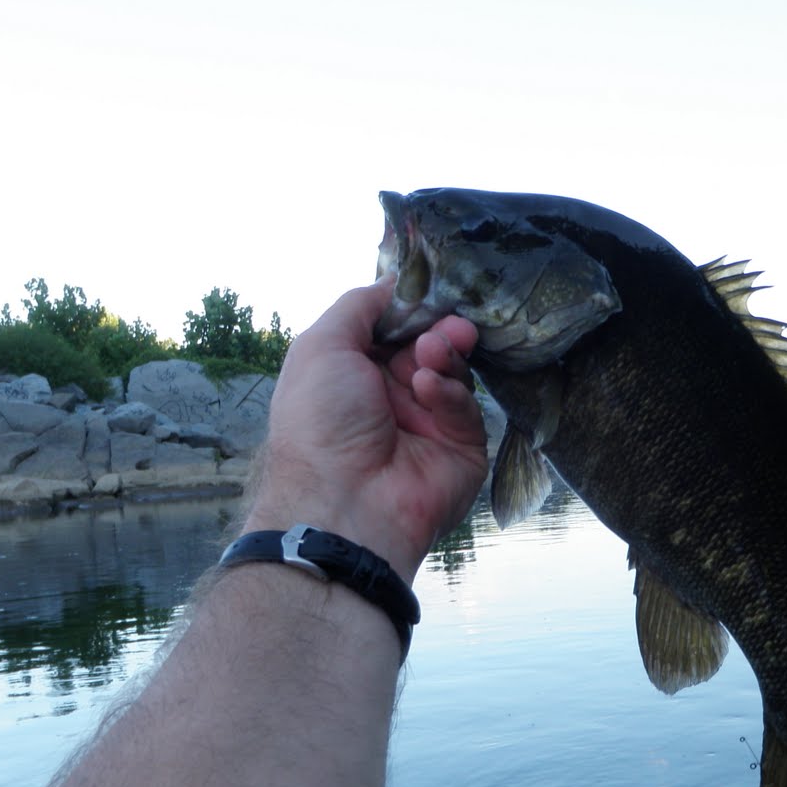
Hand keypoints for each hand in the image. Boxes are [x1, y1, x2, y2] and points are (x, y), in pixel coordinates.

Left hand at [242, 279, 487, 579]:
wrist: (344, 504)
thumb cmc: (320, 422)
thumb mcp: (321, 345)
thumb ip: (360, 305)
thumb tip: (397, 282)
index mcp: (354, 373)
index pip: (395, 328)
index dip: (413, 308)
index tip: (432, 289)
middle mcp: (390, 396)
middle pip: (431, 344)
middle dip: (439, 328)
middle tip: (448, 324)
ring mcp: (427, 423)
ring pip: (454, 371)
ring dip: (443, 355)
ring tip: (429, 356)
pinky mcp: (461, 448)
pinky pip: (466, 408)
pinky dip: (449, 393)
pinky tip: (427, 390)